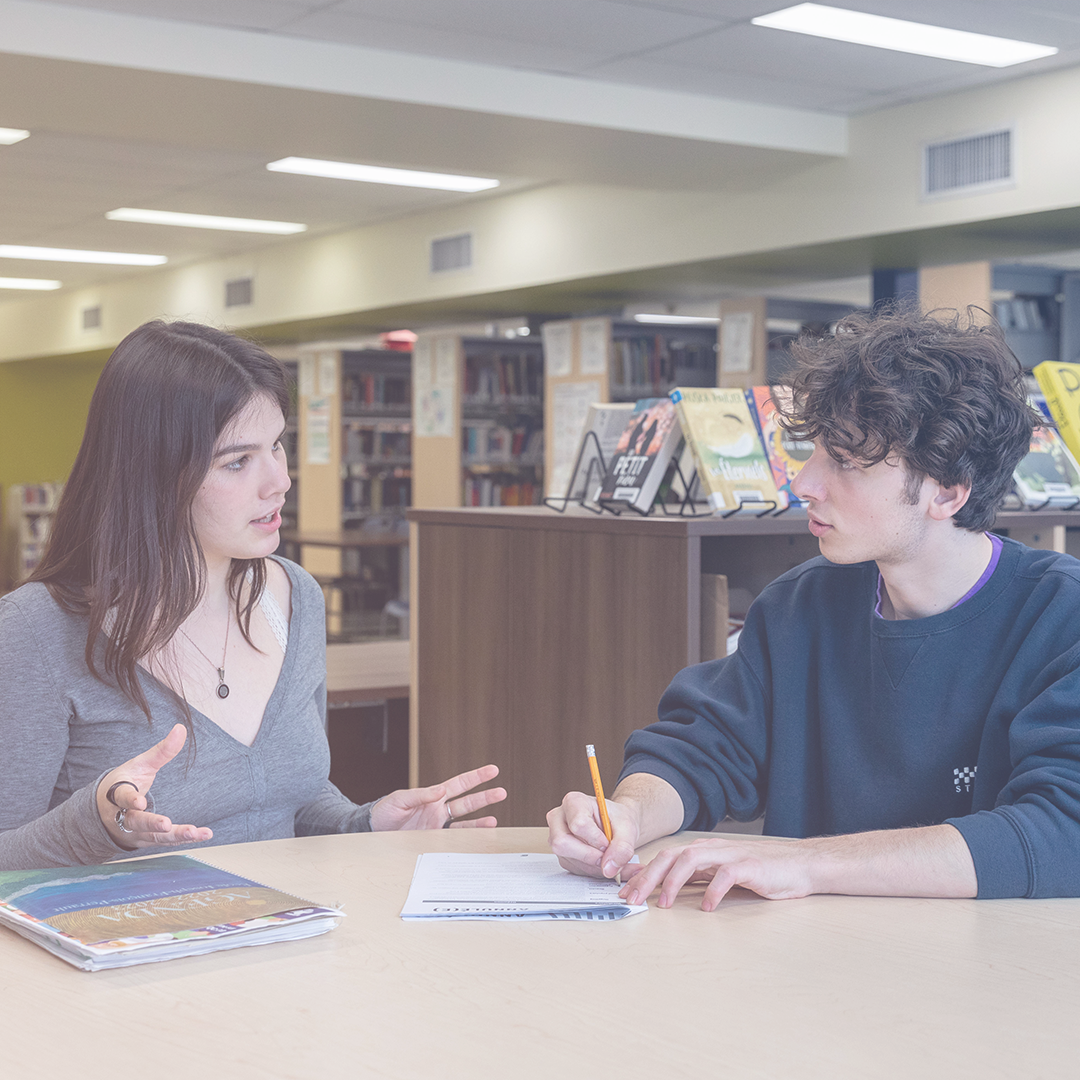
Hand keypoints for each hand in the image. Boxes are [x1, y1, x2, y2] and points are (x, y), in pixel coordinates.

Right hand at [95, 723, 213, 849]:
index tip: (140, 802)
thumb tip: (180, 728)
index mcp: (118, 795)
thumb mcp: (140, 765)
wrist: (104, 811)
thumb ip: (161, 750)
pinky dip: (184, 839)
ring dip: (174, 836)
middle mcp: (124, 817)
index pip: (122, 797)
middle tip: (165, 825)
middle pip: (136, 823)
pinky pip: (165, 841)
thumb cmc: (124, 782)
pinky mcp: (147, 840)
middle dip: (151, 824)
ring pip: (154, 837)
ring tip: (194, 833)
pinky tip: (203, 835)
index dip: (130, 800)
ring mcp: (135, 832)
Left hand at [369, 764, 505, 830]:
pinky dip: (467, 836)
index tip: (492, 770)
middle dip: (485, 796)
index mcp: (433, 796)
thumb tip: (441, 790)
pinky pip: (454, 837)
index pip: (459, 784)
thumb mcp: (400, 800)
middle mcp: (439, 809)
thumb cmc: (384, 812)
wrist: (373, 831)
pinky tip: (478, 835)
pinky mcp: (434, 839)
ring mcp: (438, 825)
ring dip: (480, 819)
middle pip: (467, 802)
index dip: (476, 777)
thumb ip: (421, 795)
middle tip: (502, 792)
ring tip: (495, 819)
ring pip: (464, 821)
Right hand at [547, 791, 639, 879]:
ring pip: (569, 859)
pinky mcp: (562, 855)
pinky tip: (602, 861)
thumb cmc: (617, 820)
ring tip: (609, 857)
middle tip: (607, 854)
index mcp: (574, 802)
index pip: (578, 824)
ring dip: (594, 865)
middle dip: (590, 855)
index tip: (608, 842)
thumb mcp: (627, 828)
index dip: (595, 839)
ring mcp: (557, 837)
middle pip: (562, 844)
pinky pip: (574, 869)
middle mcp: (559, 818)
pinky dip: (593, 870)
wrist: (617, 826)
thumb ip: (622, 848)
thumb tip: (609, 869)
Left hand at [620, 836, 812, 910]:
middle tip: (633, 899)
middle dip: (648, 877)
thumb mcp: (719, 872)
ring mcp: (731, 855)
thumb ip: (692, 875)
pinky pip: (727, 875)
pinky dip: (714, 890)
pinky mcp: (751, 866)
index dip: (642, 874)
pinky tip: (706, 907)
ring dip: (674, 881)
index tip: (623, 892)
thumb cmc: (758, 871)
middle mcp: (712, 849)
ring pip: (692, 859)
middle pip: (671, 856)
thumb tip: (660, 883)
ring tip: (664, 904)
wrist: (799, 865)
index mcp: (702, 851)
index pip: (664, 858)